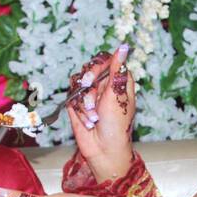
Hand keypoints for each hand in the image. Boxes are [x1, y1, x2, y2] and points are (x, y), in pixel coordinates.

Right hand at [67, 43, 135, 182]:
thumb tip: (124, 46)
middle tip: (91, 98)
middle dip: (88, 85)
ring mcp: (91, 95)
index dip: (97, 66)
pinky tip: (88, 122)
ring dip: (85, 103)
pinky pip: (72, 98)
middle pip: (89, 69)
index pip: (106, 60)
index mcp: (120, 81)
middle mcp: (105, 86)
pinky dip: (79, 110)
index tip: (92, 77)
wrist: (103, 150)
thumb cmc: (117, 126)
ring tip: (94, 118)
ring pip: (78, 85)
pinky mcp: (79, 105)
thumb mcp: (117, 95)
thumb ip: (117, 70)